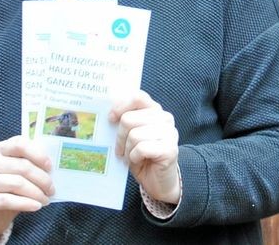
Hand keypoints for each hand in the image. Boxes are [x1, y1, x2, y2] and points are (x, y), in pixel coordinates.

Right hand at [0, 136, 53, 239]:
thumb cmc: (10, 187)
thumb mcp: (19, 172)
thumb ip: (31, 164)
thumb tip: (52, 167)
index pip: (19, 144)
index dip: (38, 155)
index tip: (50, 167)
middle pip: (22, 166)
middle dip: (42, 179)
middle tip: (51, 190)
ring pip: (17, 183)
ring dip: (37, 193)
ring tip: (45, 200)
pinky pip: (9, 200)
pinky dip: (26, 203)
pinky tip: (36, 206)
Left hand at [109, 90, 180, 204]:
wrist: (158, 180)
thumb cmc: (141, 155)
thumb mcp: (131, 133)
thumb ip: (126, 119)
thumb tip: (109, 113)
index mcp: (155, 110)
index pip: (137, 98)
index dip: (121, 106)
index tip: (111, 118)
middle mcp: (165, 118)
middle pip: (129, 119)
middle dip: (120, 137)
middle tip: (120, 148)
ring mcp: (170, 133)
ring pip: (134, 135)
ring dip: (127, 149)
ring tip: (130, 155)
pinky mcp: (170, 150)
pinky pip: (141, 149)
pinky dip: (134, 157)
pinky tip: (138, 160)